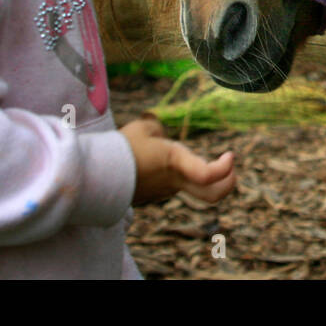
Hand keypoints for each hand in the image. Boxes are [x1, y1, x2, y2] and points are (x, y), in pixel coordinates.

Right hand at [119, 118, 236, 205]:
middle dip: (227, 184)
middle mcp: (175, 181)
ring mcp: (165, 192)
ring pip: (188, 183)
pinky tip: (144, 162)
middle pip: (212, 195)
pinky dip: (167, 172)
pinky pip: (169, 183)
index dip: (225, 168)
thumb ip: (158, 131)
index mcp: (176, 162)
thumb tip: (160, 135)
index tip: (230, 155)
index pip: (208, 175)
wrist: (95, 174)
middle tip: (230, 168)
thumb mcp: (143, 129)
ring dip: (187, 169)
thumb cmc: (121, 148)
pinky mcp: (154, 196)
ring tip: (156, 151)